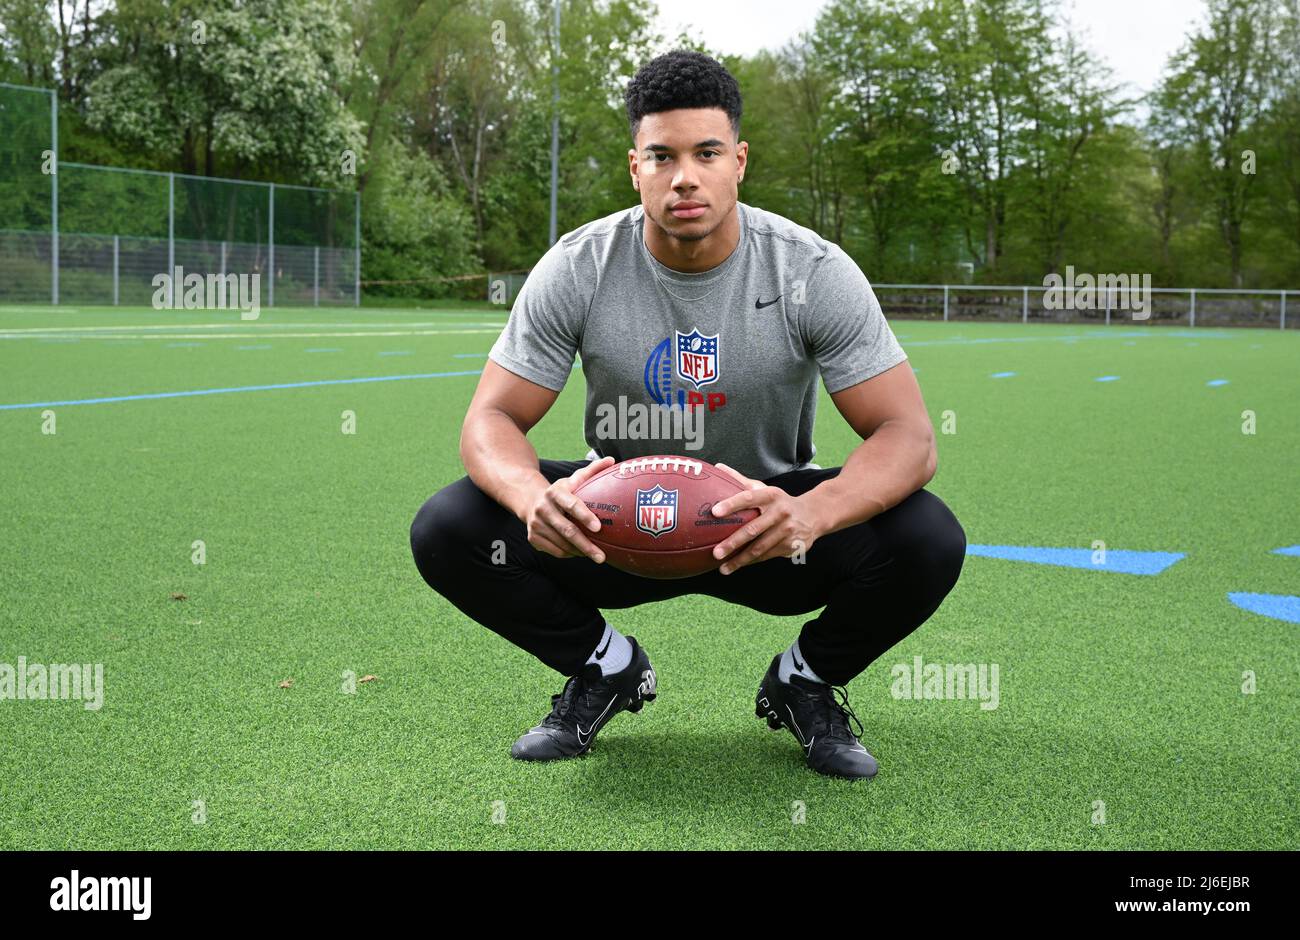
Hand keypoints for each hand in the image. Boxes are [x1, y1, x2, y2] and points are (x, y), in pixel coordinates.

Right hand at [521, 456, 614, 561]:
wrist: (530, 500)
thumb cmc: (561, 492)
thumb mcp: (573, 479)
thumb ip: (592, 471)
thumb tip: (611, 460)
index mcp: (555, 493)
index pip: (571, 504)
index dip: (584, 516)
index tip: (598, 527)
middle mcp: (543, 509)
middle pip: (567, 530)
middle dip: (586, 545)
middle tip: (602, 556)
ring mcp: (536, 525)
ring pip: (562, 544)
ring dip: (580, 551)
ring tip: (595, 555)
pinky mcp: (533, 538)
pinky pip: (555, 551)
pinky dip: (570, 554)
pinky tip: (579, 552)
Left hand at [709, 462, 826, 573]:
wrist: (814, 514)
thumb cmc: (780, 502)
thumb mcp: (765, 489)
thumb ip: (741, 481)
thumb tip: (718, 468)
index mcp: (771, 495)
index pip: (749, 497)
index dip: (732, 504)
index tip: (714, 512)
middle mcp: (780, 512)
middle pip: (753, 529)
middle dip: (733, 542)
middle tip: (716, 552)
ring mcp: (787, 530)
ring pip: (760, 548)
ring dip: (740, 559)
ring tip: (723, 568)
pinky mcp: (791, 545)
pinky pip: (767, 555)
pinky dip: (751, 562)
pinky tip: (738, 565)